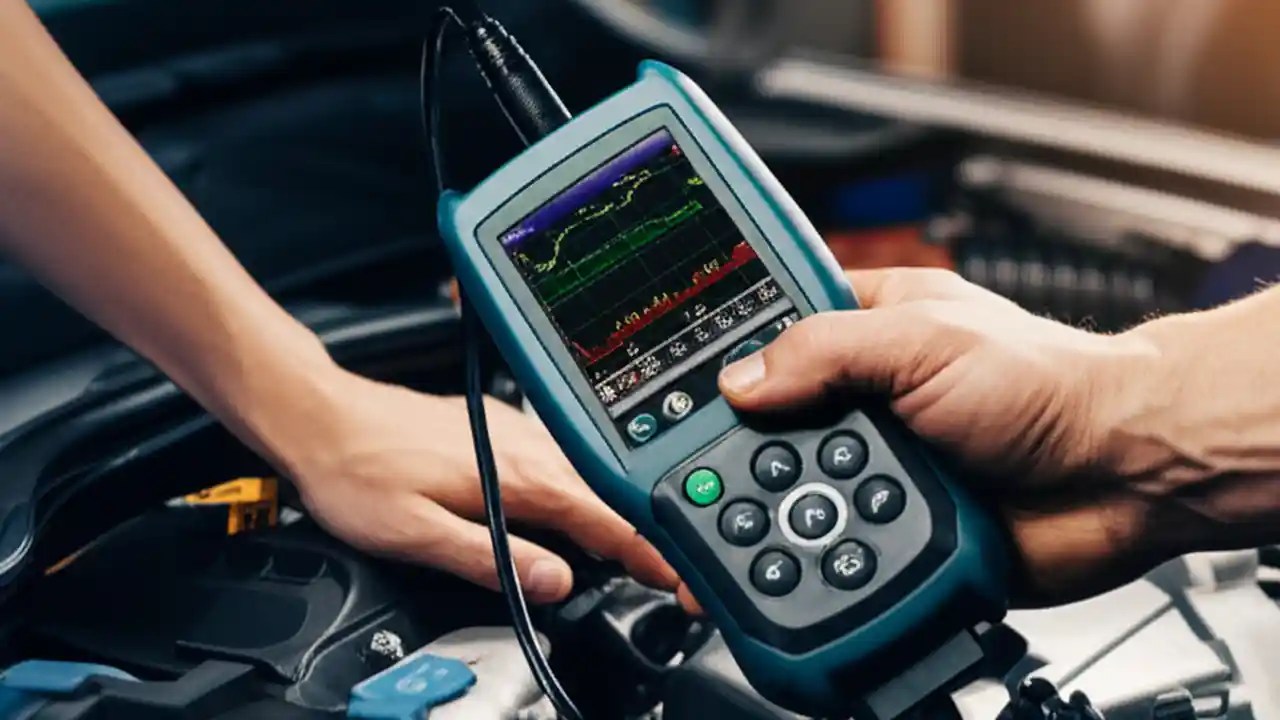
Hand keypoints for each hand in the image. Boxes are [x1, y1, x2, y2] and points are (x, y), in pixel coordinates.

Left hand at [278, 369, 681, 603]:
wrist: (320, 417)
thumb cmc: (358, 472)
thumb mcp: (420, 534)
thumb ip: (494, 560)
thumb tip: (555, 581)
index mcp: (515, 475)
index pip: (602, 518)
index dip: (643, 551)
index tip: (673, 575)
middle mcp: (522, 446)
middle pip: (600, 495)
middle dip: (636, 532)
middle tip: (660, 568)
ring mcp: (510, 432)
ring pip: (580, 474)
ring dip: (607, 508)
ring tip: (625, 544)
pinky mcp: (493, 427)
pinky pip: (554, 459)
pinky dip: (575, 486)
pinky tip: (566, 504)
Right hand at [718, 268, 1171, 604]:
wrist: (1123, 479)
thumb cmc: (1052, 386)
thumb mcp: (927, 340)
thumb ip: (827, 351)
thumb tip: (741, 383)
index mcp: (862, 327)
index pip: (760, 328)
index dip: (714, 352)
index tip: (663, 379)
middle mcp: (857, 397)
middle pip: (757, 419)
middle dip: (734, 445)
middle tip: (703, 464)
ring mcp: (869, 463)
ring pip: (782, 486)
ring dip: (772, 502)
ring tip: (760, 510)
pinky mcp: (885, 526)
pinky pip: (823, 540)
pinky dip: (807, 550)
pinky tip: (794, 550)